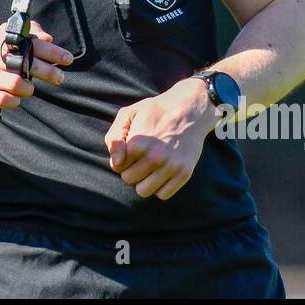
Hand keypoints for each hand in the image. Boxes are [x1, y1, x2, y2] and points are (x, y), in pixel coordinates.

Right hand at [0, 20, 70, 113]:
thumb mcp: (2, 41)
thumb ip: (26, 34)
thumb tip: (48, 38)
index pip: (30, 43)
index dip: (51, 51)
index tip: (67, 59)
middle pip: (26, 64)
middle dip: (48, 72)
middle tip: (59, 77)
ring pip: (16, 84)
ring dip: (29, 89)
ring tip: (29, 88)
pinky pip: (5, 100)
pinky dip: (15, 101)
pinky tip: (15, 99)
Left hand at [104, 78, 218, 199]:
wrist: (190, 109)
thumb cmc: (156, 111)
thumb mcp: (129, 114)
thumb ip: (114, 137)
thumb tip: (116, 163)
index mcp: (138, 142)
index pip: (117, 167)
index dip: (122, 158)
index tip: (132, 149)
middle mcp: (154, 156)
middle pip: (129, 179)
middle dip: (132, 169)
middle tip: (142, 157)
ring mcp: (170, 166)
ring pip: (143, 191)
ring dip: (144, 181)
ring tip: (151, 167)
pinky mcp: (184, 173)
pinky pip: (163, 195)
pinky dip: (160, 188)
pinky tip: (162, 173)